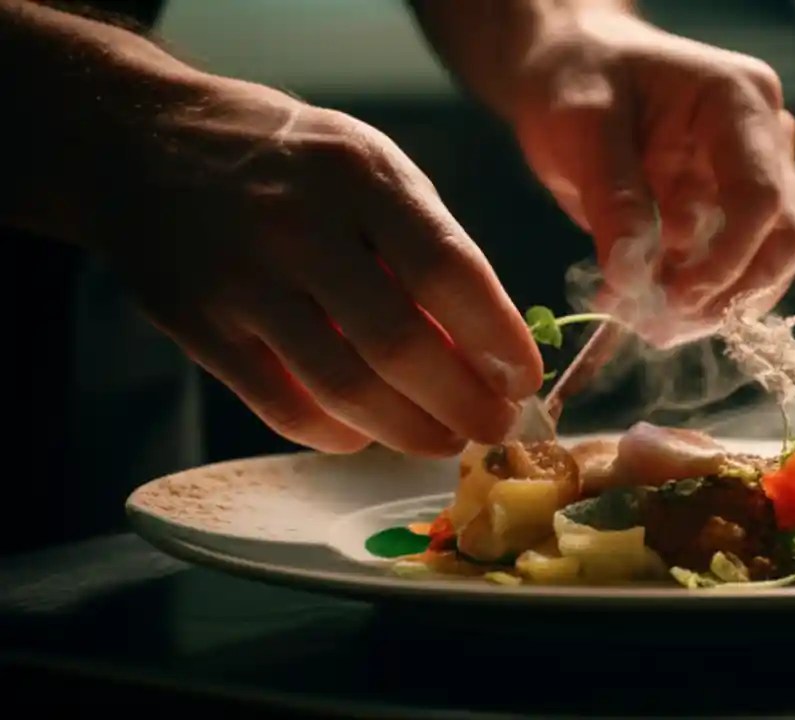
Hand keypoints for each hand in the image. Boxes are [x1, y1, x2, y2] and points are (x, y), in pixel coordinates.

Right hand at [89, 75, 542, 455]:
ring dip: (408, 430)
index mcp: (362, 175)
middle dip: (462, 402)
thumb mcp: (369, 172)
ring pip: (343, 386)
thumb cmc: (291, 164)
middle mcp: (301, 225)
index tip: (525, 379)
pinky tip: (366, 434)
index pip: (449, 271)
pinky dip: (335, 432)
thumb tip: (483, 350)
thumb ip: (424, 250)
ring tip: (445, 441)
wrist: (147, 142)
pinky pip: (281, 404)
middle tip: (494, 426)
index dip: (496, 338)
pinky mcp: (199, 325)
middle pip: (400, 343)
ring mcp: (243, 278)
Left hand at [508, 11, 794, 346]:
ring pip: (761, 263)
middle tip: (664, 328)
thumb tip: (631, 279)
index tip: (674, 299)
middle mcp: (764, 139)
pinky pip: (726, 267)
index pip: (762, 196)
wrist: (566, 69)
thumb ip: (611, 198)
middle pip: (782, 238)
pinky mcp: (726, 209)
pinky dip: (689, 297)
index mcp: (739, 102)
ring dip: (709, 305)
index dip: (728, 260)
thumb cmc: (576, 78)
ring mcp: (750, 176)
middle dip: (729, 294)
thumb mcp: (582, 126)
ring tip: (645, 325)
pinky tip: (638, 306)